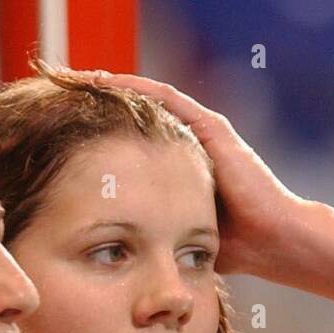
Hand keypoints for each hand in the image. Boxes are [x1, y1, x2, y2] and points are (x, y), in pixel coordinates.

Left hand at [81, 70, 305, 278]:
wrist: (273, 242)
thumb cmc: (233, 248)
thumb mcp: (177, 236)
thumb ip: (152, 232)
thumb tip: (117, 254)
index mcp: (179, 166)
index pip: (131, 140)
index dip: (99, 131)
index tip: (62, 129)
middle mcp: (190, 142)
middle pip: (136, 114)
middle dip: (99, 102)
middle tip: (60, 93)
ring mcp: (202, 132)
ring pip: (148, 99)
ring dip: (111, 86)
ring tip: (75, 78)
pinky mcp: (212, 128)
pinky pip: (167, 99)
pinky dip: (136, 88)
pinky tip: (106, 81)